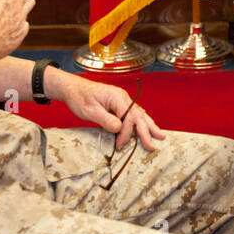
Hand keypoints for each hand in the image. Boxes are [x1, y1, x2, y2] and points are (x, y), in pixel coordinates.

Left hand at [50, 72, 166, 152]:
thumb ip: (105, 120)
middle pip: (138, 116)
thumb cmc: (79, 97)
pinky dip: (142, 121)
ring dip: (149, 126)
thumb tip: (119, 129)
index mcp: (117, 97)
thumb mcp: (89, 111)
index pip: (128, 118)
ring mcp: (122, 99)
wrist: (72, 88)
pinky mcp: (119, 103)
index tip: (120, 145)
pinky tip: (148, 125)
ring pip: (139, 114)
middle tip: (152, 146)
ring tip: (160, 135)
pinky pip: (134, 113)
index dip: (126, 133)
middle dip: (146, 132)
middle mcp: (123, 97)